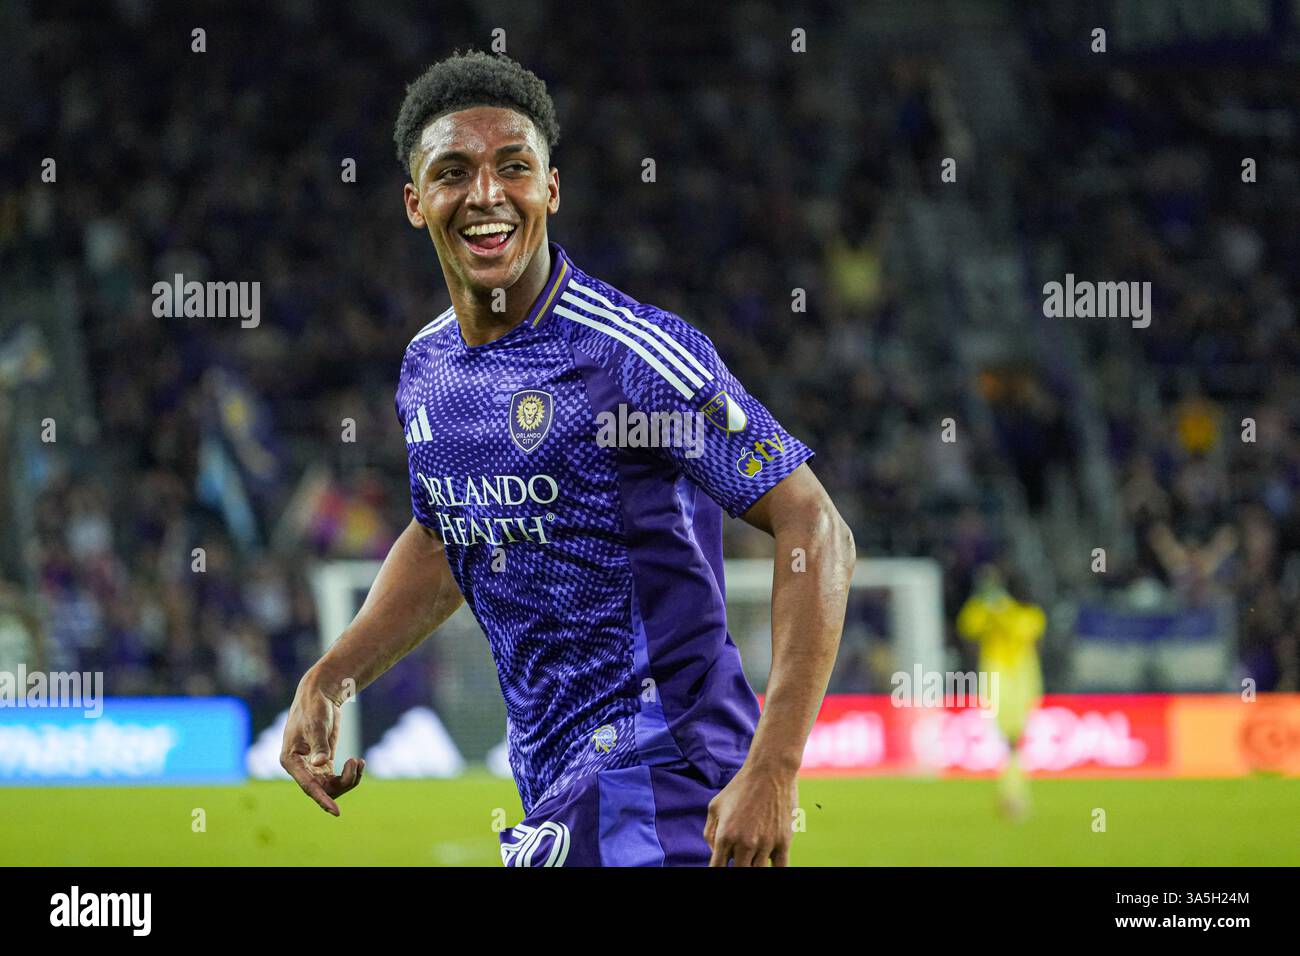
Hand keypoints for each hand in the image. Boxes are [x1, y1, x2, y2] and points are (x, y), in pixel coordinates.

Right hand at [279, 672, 364, 815]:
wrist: (320, 695)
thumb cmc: (314, 707)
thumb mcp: (317, 724)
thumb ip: (319, 745)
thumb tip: (320, 764)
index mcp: (290, 760)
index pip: (307, 786)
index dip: (322, 799)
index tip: (336, 811)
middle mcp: (299, 768)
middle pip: (322, 790)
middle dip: (343, 782)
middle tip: (357, 762)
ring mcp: (312, 768)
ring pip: (332, 787)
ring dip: (349, 779)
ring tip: (359, 762)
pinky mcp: (323, 764)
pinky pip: (337, 779)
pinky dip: (350, 774)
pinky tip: (359, 762)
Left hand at [704, 762, 797, 866]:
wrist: (770, 770)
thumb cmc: (740, 787)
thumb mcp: (715, 806)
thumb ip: (710, 832)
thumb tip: (715, 852)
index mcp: (725, 835)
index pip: (717, 869)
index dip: (718, 872)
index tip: (722, 866)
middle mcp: (744, 843)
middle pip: (739, 872)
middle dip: (736, 868)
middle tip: (739, 859)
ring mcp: (765, 844)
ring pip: (758, 871)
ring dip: (754, 866)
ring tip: (752, 856)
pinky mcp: (784, 842)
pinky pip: (780, 869)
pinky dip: (774, 869)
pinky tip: (769, 862)